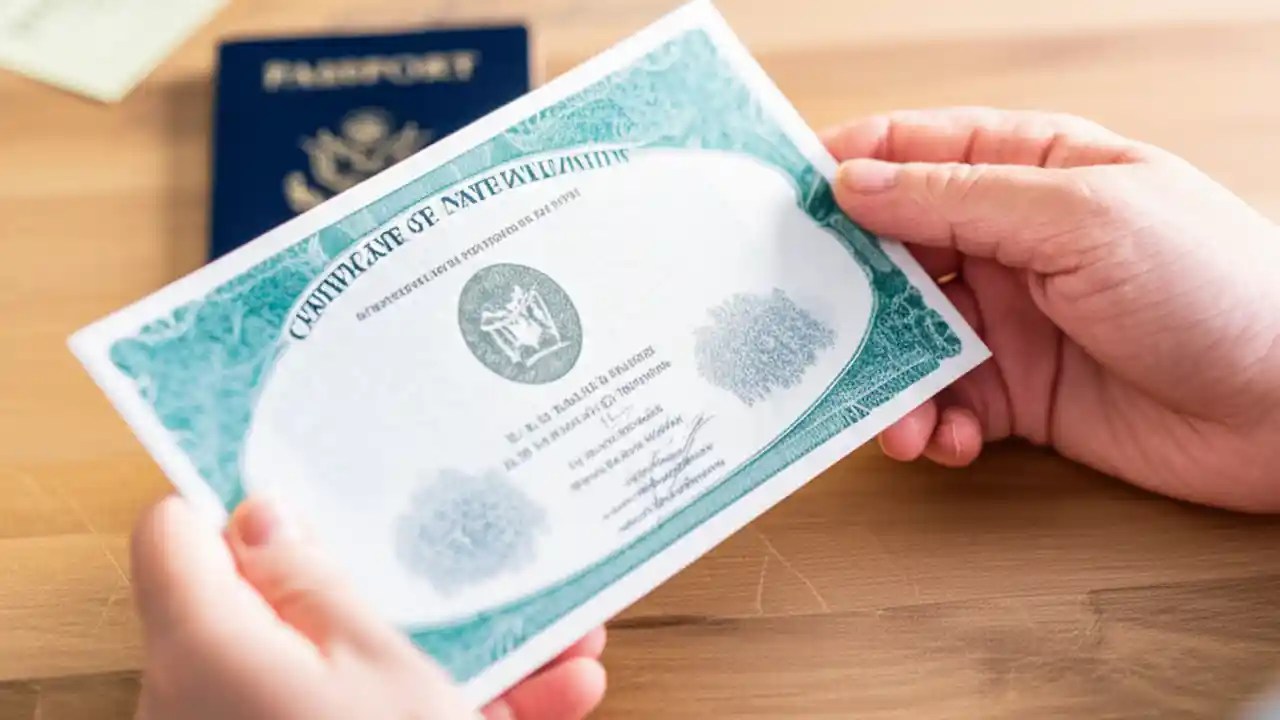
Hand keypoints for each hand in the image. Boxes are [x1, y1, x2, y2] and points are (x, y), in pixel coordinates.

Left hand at [130, 496, 606, 719]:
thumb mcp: (374, 667)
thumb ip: (315, 582)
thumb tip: (262, 513)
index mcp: (209, 648)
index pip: (178, 532)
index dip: (236, 485)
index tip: (307, 453)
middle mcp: (223, 692)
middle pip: (300, 598)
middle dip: (401, 576)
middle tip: (457, 541)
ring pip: (366, 662)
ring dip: (463, 644)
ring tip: (558, 622)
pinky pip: (392, 712)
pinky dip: (468, 701)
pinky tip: (561, 686)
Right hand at [823, 107, 1279, 511]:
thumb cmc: (1212, 287)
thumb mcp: (1080, 218)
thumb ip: (958, 198)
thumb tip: (854, 183)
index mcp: (1032, 169)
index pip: (917, 149)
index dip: (846, 166)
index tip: (777, 196)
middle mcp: (1012, 240)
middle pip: (894, 249)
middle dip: (845, 286)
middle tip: (797, 318)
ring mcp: (1012, 318)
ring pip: (907, 336)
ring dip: (884, 374)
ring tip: (891, 412)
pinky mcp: (1019, 393)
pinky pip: (943, 402)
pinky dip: (930, 423)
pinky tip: (943, 439)